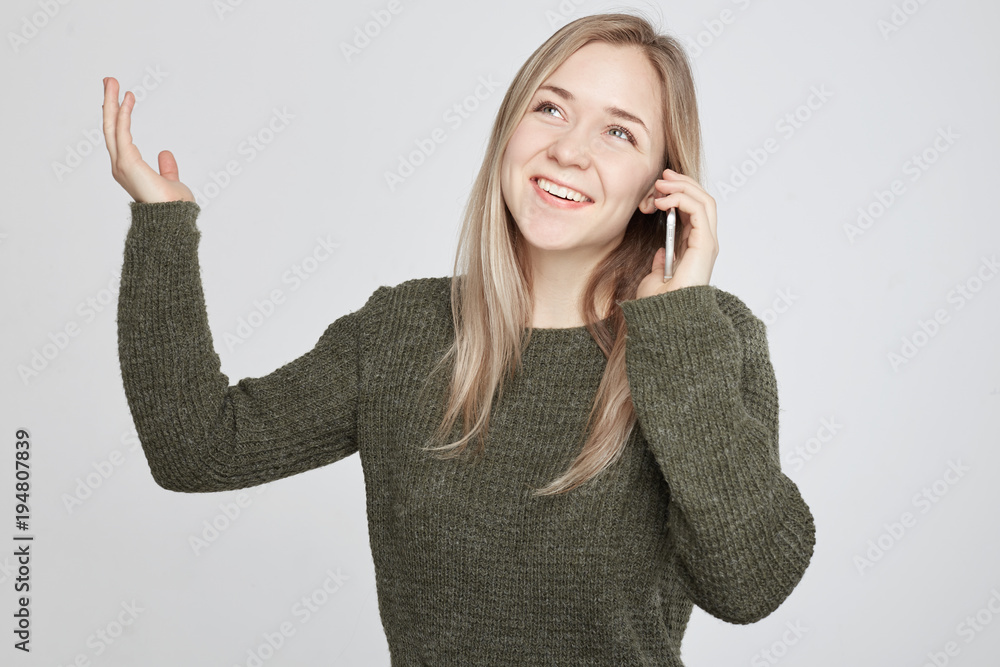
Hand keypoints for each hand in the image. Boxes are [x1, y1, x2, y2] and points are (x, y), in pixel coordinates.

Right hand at [102, 77, 194, 203]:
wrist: (173, 219)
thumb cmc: (172, 207)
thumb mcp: (170, 180)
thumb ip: (166, 168)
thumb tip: (165, 153)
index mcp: (128, 168)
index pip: (119, 136)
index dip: (119, 116)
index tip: (123, 98)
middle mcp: (120, 165)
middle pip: (110, 127)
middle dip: (109, 103)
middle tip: (109, 81)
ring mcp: (121, 163)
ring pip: (111, 126)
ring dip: (111, 102)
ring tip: (112, 81)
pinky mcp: (127, 161)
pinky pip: (123, 133)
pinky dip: (123, 115)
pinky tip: (126, 100)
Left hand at [635, 168, 718, 298]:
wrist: (665, 319)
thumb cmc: (659, 305)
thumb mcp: (655, 279)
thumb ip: (660, 264)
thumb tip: (661, 253)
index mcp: (694, 248)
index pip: (693, 210)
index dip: (678, 193)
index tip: (658, 186)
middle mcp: (704, 243)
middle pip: (702, 200)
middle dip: (682, 183)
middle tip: (661, 176)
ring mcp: (707, 244)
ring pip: (704, 201)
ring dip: (682, 187)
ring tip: (660, 184)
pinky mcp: (705, 245)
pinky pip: (699, 211)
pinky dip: (682, 198)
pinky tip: (663, 200)